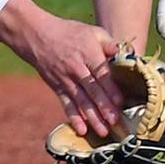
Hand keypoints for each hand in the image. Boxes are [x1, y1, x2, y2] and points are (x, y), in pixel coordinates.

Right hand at [0, 0, 125, 137]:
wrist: (38, 36)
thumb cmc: (70, 33)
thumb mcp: (92, 32)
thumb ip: (109, 44)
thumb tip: (127, 54)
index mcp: (88, 53)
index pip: (101, 73)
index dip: (110, 88)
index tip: (120, 102)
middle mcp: (77, 69)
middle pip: (92, 90)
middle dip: (104, 108)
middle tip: (115, 122)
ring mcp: (66, 80)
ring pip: (81, 101)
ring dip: (92, 118)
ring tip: (103, 131)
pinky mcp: (58, 87)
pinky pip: (66, 104)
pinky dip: (73, 118)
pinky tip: (81, 130)